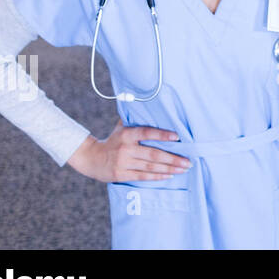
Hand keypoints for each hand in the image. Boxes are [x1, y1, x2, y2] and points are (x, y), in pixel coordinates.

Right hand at [67, 122, 190, 182]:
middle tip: (188, 161)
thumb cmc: (112, 140)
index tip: (177, 137)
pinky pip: (143, 176)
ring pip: (150, 166)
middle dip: (173, 158)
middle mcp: (126, 149)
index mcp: (127, 134)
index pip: (147, 133)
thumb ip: (135, 118)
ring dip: (169, 168)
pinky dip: (157, 176)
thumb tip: (151, 102)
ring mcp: (123, 163)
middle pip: (153, 153)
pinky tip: (170, 175)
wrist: (90, 158)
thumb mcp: (121, 127)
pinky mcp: (121, 175)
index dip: (162, 135)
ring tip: (183, 168)